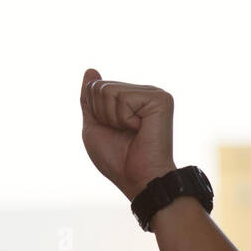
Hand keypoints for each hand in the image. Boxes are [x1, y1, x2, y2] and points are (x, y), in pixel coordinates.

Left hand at [80, 68, 177, 201]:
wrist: (139, 180)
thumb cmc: (118, 160)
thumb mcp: (94, 126)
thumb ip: (90, 98)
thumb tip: (90, 70)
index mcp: (131, 98)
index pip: (95, 87)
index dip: (95, 113)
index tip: (115, 131)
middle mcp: (144, 92)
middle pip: (100, 86)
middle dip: (102, 114)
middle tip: (123, 134)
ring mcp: (154, 94)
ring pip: (108, 90)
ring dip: (112, 118)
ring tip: (132, 132)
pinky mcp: (161, 99)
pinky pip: (122, 98)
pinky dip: (124, 119)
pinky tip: (140, 129)